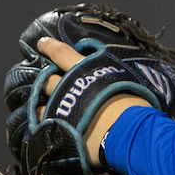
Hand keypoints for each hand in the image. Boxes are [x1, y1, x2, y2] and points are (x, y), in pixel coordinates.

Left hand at [37, 37, 150, 166]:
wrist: (128, 130)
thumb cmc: (133, 103)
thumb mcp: (126, 79)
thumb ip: (113, 74)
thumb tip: (110, 71)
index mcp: (85, 71)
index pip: (62, 54)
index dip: (51, 47)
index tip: (42, 43)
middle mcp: (68, 87)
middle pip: (48, 79)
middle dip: (44, 77)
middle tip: (41, 77)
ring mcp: (62, 109)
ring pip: (42, 105)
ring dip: (41, 105)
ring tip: (40, 107)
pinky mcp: (61, 130)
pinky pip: (46, 127)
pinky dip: (45, 125)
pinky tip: (47, 127)